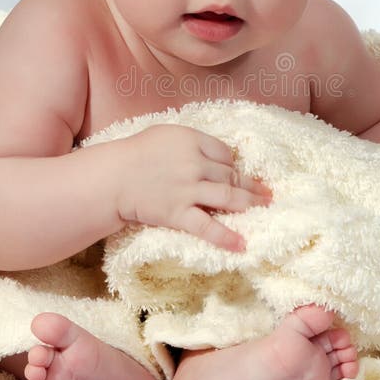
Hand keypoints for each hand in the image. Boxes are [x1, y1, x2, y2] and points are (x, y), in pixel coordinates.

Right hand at [119, 124, 272, 251]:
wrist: (111, 178)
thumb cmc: (136, 153)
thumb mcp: (166, 134)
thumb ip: (192, 141)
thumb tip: (218, 153)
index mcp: (192, 140)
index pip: (225, 153)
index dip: (233, 164)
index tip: (237, 173)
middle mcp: (194, 164)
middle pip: (231, 175)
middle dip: (251, 185)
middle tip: (268, 194)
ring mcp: (187, 190)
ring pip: (228, 197)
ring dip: (250, 204)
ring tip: (266, 209)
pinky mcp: (178, 214)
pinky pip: (207, 227)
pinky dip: (226, 237)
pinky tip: (242, 245)